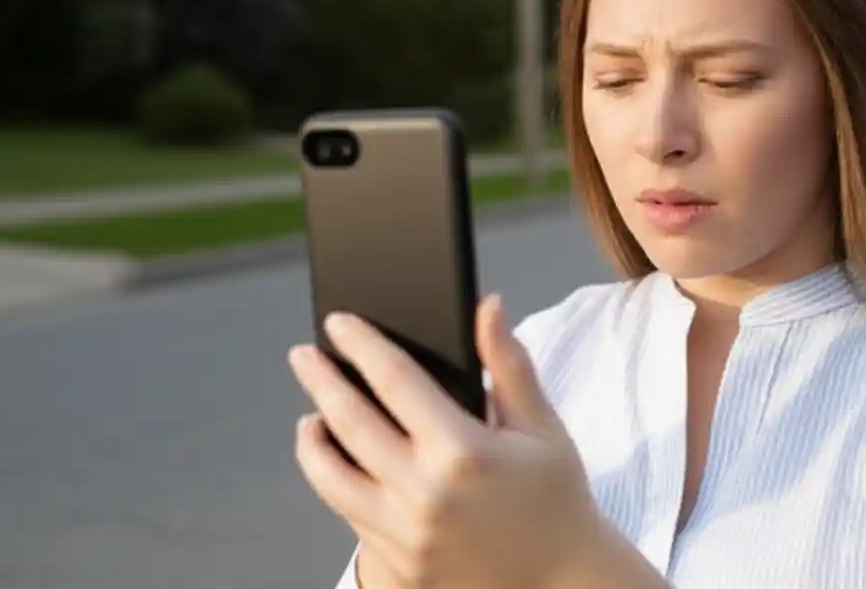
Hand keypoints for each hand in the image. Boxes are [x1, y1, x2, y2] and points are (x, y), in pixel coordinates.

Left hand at [288, 294, 607, 588]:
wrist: (563, 583)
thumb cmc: (555, 497)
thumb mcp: (541, 425)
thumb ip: (509, 362)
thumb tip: (486, 305)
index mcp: (463, 450)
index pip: (394, 380)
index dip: (361, 344)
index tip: (338, 322)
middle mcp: (426, 494)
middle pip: (348, 423)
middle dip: (319, 381)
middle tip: (302, 356)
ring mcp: (407, 535)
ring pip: (332, 479)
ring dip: (312, 441)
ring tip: (310, 416)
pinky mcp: (400, 565)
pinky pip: (349, 517)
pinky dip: (335, 484)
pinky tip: (338, 464)